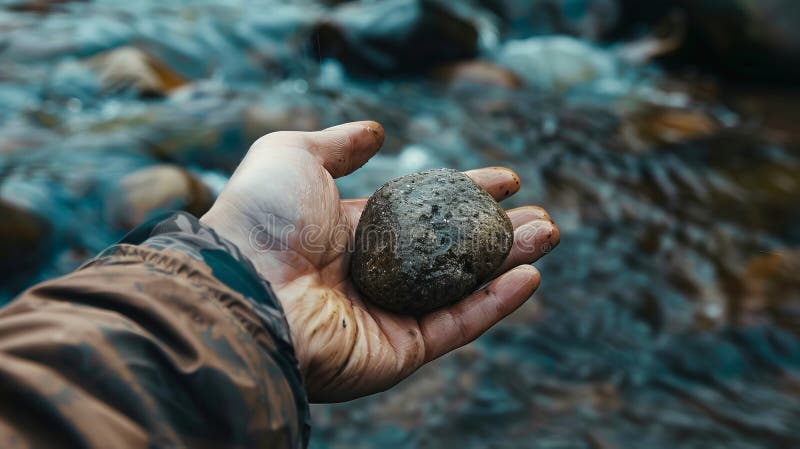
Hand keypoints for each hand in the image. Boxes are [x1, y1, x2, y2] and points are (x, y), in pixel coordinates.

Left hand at [201, 121, 558, 401]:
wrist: (241, 288)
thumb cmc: (260, 220)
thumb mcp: (291, 157)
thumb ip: (336, 144)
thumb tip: (376, 133)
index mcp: (353, 231)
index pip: (424, 209)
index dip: (465, 191)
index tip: (506, 178)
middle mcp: (375, 273)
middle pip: (450, 249)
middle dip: (497, 230)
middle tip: (540, 213)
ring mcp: (388, 313)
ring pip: (463, 285)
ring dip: (509, 259)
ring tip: (548, 232)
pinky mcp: (398, 350)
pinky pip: (457, 324)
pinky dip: (495, 302)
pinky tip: (530, 274)